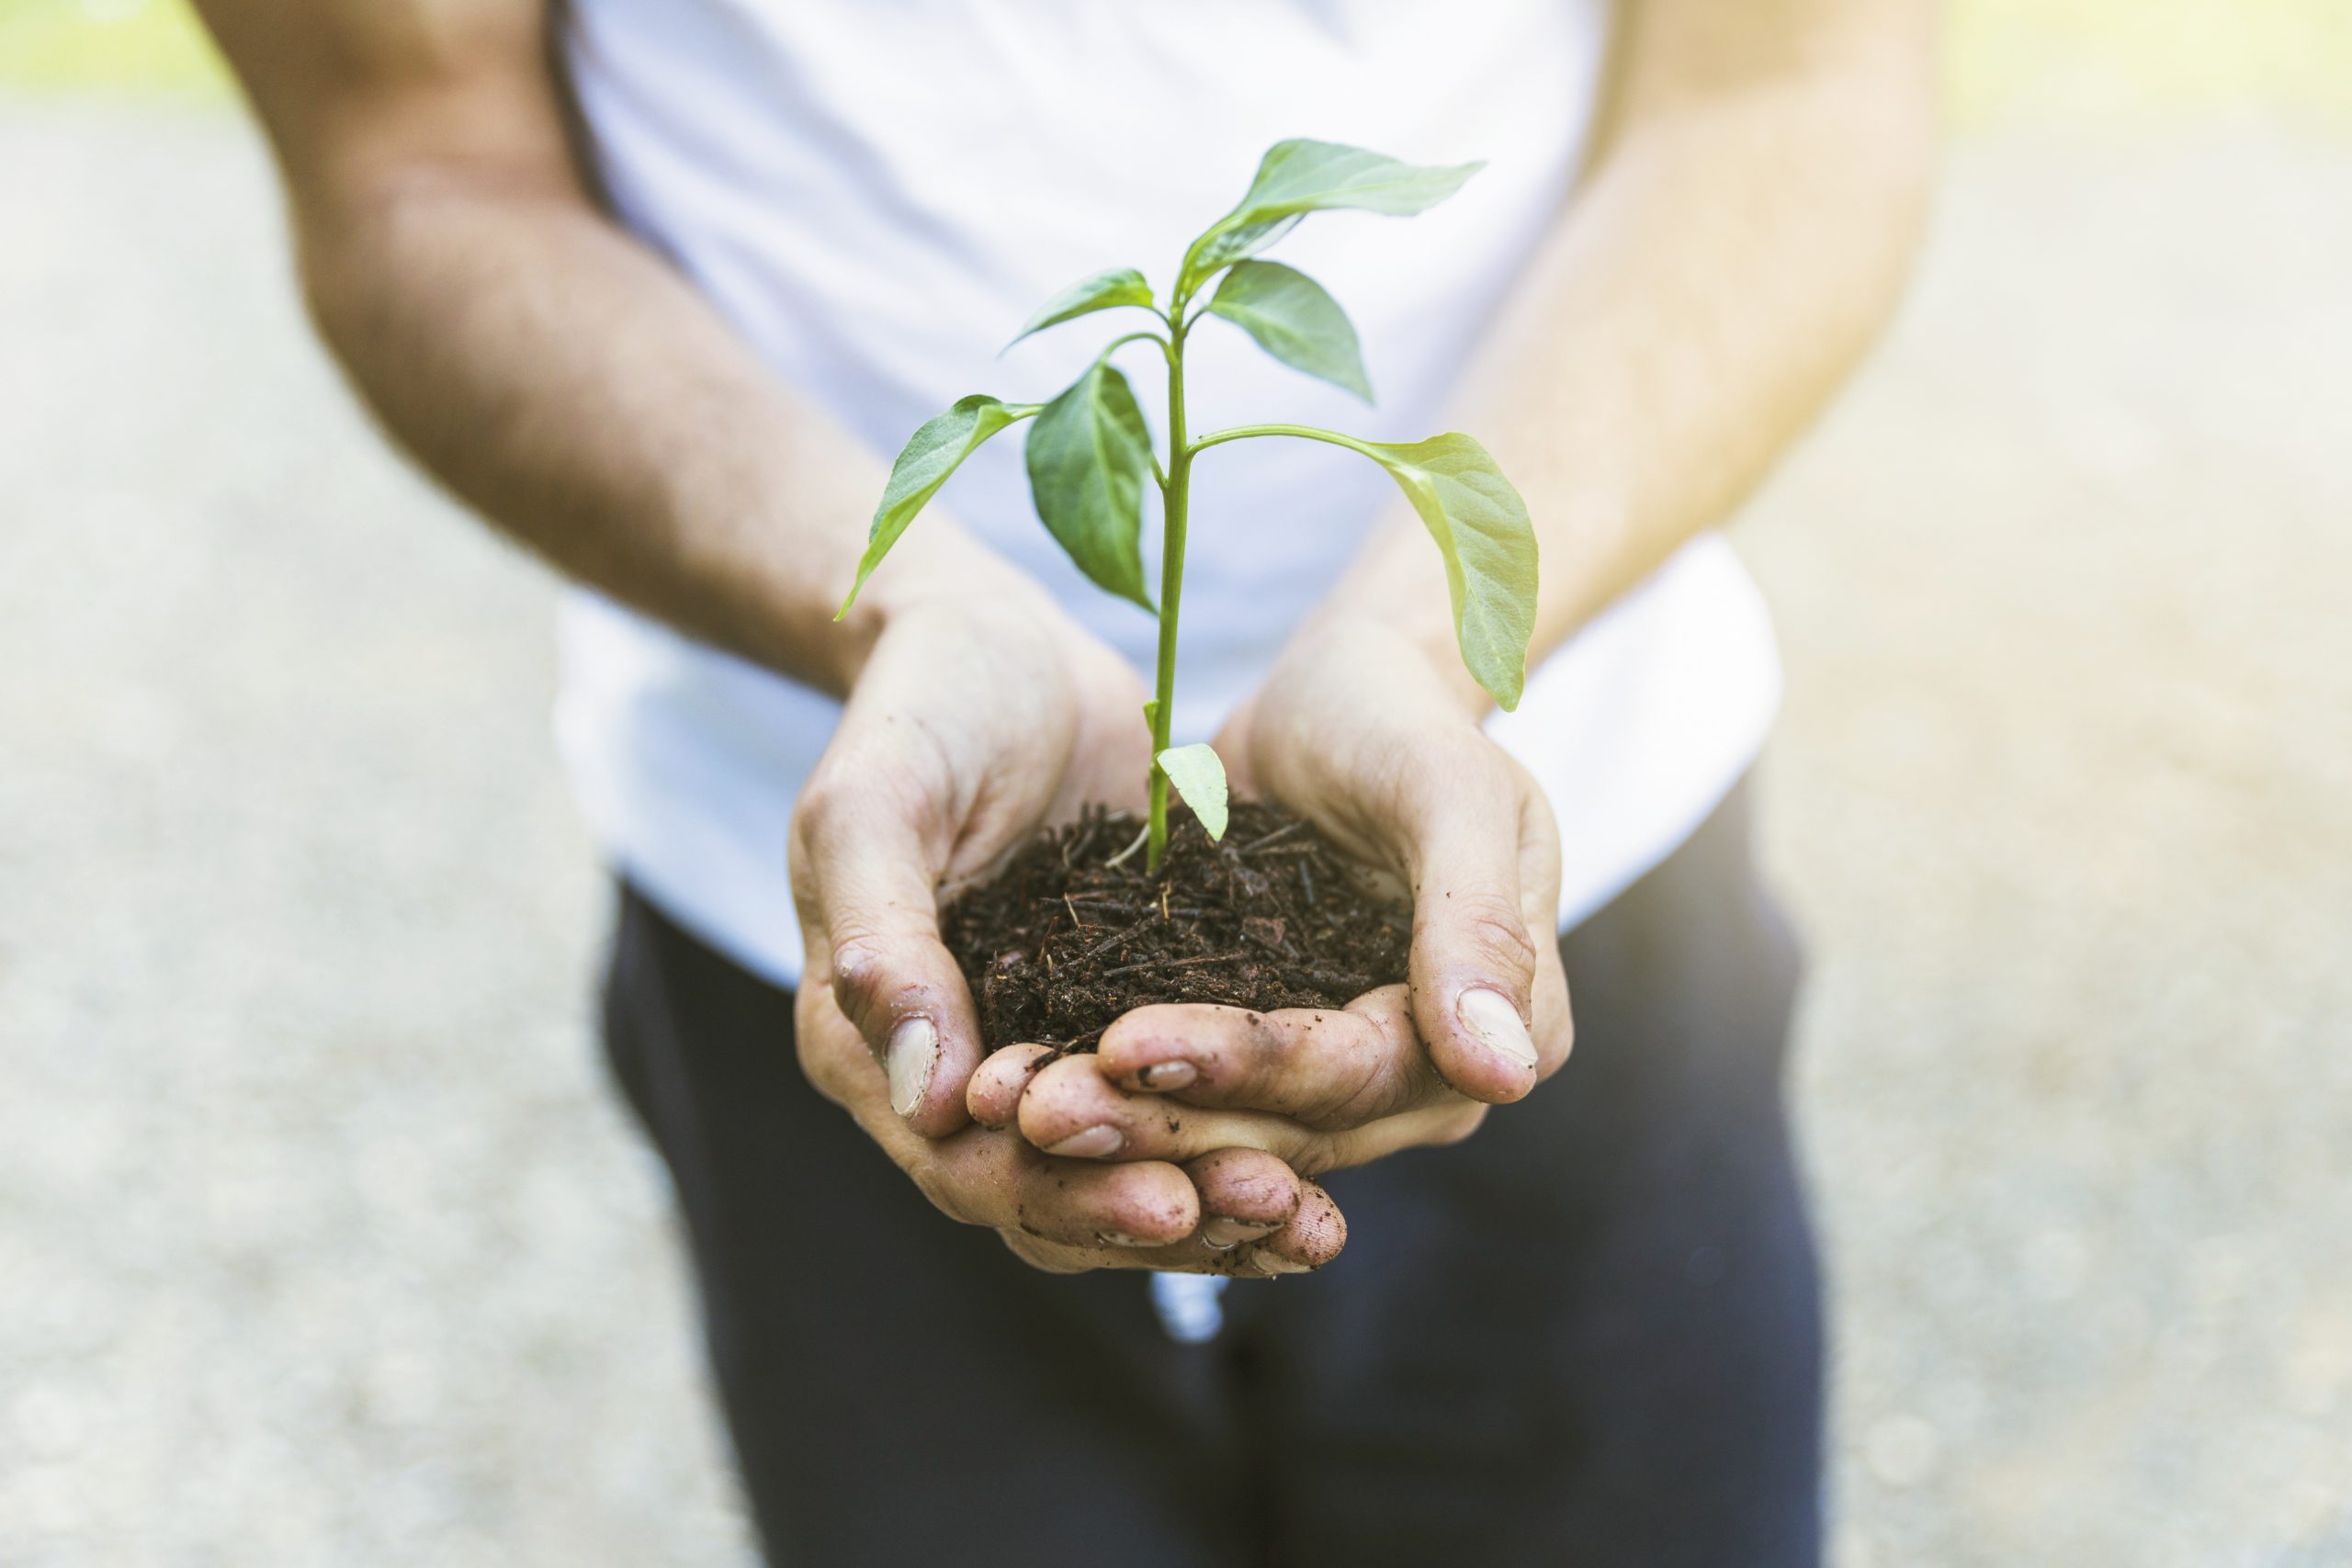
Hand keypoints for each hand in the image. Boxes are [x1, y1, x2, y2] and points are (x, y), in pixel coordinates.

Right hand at [789, 580, 1346, 1273]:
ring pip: (1119, 1168)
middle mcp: (950, 1077)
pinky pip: (1175, 1108)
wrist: (992, 643)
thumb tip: (932, 1100)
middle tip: (1272, 1208)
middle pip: (1048, 1197)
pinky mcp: (1118, 1017)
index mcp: (866, 1046)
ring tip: (1309, 1215)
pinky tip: (1324, 1167)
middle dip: (1158, 1212)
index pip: (960, 1165)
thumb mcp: (875, 805)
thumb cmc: (917, 707)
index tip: (1167, 1197)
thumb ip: (887, 943)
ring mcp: (1039, 1049)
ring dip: (1211, 1198)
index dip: (1063, 1193)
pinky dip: (1238, 1137)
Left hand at [972, 614, 1570, 1181]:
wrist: (1343, 690)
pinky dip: (1102, 1094)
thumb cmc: (1407, 719)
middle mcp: (1427, 1085)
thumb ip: (1476, 923)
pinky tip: (1012, 1086)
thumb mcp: (1450, 790)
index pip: (1361, 1077)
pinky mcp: (1260, 1060)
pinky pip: (1183, 1098)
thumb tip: (1506, 1075)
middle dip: (1157, 1123)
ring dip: (1115, 1127)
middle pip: (1287, 1131)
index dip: (1246, 1070)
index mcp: (1510, 1037)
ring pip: (1225, 1133)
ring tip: (1006, 1104)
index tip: (1128, 1047)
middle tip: (1032, 1105)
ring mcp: (1341, 1080)